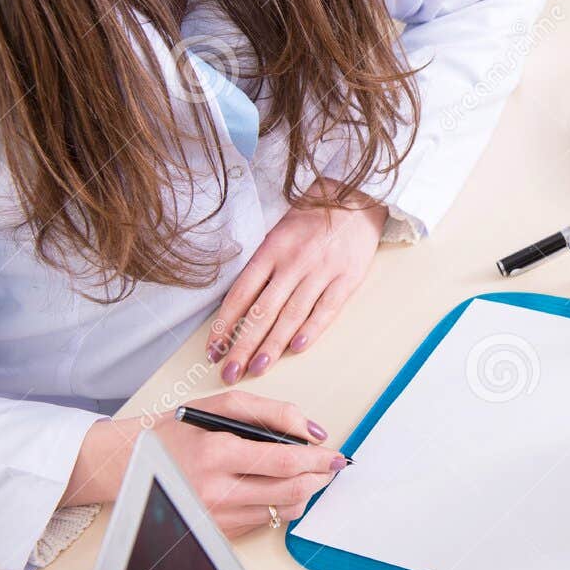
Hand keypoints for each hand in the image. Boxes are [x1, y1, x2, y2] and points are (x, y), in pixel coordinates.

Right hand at [63, 390, 344, 534]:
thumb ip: (272, 412)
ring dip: (304, 494)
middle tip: (330, 467)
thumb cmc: (180, 431)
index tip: (337, 456)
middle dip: (319, 478)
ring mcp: (214, 517)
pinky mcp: (215, 532)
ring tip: (307, 476)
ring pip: (281, 512)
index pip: (284, 461)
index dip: (318, 460)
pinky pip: (263, 524)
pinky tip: (278, 490)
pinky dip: (279, 507)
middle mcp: (214, 491)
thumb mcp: (223, 405)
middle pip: (290, 492)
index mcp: (217, 453)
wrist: (133, 463)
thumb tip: (312, 431)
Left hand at [208, 178, 387, 384]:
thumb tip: (239, 308)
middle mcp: (294, 262)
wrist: (356, 198)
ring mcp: (322, 271)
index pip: (241, 294)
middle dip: (243, 345)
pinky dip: (311, 330)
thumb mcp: (278, 232)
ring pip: (292, 315)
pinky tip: (296, 348)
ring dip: (273, 345)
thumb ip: (262, 266)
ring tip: (258, 367)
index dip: (225, 325)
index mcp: (271, 249)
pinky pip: (326, 309)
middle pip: (263, 311)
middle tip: (229, 371)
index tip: (213, 350)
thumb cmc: (313, 217)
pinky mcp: (347, 278)